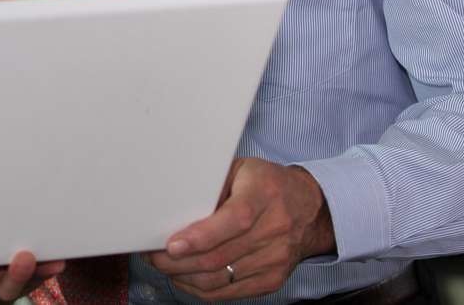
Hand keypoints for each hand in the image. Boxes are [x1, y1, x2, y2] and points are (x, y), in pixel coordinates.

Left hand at [145, 158, 334, 300]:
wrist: (310, 210)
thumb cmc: (267, 184)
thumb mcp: (241, 170)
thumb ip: (212, 184)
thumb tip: (174, 203)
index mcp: (264, 194)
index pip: (234, 220)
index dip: (200, 236)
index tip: (172, 244)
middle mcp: (274, 229)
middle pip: (220, 256)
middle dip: (178, 261)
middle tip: (152, 254)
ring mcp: (275, 259)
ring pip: (220, 278)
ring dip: (184, 276)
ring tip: (163, 265)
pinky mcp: (272, 279)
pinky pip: (229, 292)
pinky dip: (201, 288)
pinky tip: (184, 277)